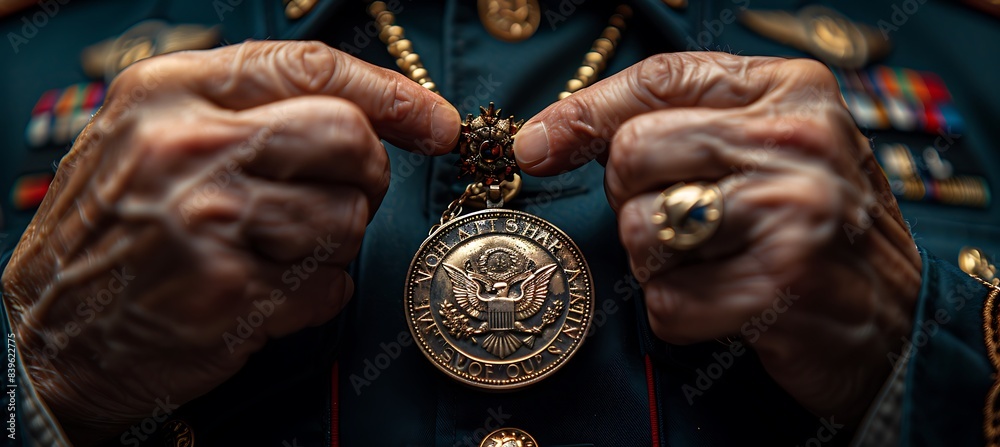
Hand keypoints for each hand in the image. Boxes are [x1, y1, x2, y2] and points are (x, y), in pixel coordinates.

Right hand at [1, 41, 458, 443]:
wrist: (45, 337)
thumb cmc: (110, 234)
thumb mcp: (150, 140)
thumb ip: (245, 113)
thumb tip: (366, 115)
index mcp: (168, 93)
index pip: (310, 67)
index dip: (390, 93)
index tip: (435, 121)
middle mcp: (188, 147)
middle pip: (349, 138)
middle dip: (366, 175)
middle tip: (344, 197)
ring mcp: (208, 221)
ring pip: (348, 218)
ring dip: (333, 245)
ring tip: (275, 254)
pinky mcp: (229, 294)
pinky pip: (328, 286)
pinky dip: (314, 297)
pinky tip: (264, 296)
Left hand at [513, 52, 921, 423]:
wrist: (898, 320)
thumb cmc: (811, 224)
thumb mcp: (768, 148)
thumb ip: (679, 122)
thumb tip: (543, 138)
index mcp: (794, 92)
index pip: (660, 79)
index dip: (583, 112)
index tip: (537, 146)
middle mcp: (799, 144)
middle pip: (634, 153)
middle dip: (631, 197)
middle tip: (673, 218)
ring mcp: (794, 216)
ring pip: (640, 230)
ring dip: (656, 262)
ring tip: (711, 263)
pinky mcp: (782, 290)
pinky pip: (666, 302)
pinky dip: (680, 314)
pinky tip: (726, 304)